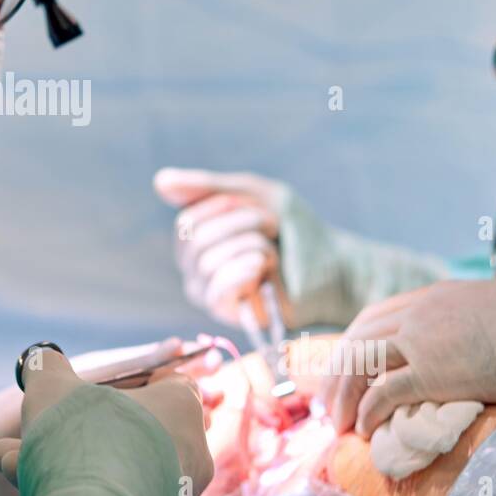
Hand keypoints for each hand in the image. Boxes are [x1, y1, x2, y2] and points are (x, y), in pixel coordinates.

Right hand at [0, 348, 213, 495]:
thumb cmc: (81, 437)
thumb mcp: (52, 388)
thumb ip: (48, 367)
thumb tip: (40, 359)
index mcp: (181, 408)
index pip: (171, 384)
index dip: (133, 382)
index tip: (99, 389)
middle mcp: (191, 453)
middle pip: (130, 429)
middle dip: (72, 430)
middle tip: (35, 431)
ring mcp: (177, 495)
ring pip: (115, 468)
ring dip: (66, 461)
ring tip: (13, 461)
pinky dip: (79, 490)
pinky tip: (34, 485)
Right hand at [153, 167, 290, 325]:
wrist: (337, 269)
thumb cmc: (298, 231)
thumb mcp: (255, 194)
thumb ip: (209, 187)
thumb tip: (159, 181)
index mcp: (198, 236)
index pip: (187, 220)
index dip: (226, 207)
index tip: (261, 207)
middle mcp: (195, 265)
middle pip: (194, 239)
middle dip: (241, 224)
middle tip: (272, 227)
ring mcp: (207, 291)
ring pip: (206, 262)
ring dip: (252, 247)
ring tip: (273, 253)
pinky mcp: (226, 314)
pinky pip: (215, 291)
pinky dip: (241, 273)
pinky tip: (262, 270)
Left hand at [324, 279, 495, 436]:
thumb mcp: (491, 302)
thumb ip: (467, 315)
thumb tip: (470, 325)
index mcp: (430, 297)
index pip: (373, 318)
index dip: (353, 346)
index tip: (346, 369)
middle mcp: (417, 314)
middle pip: (358, 340)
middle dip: (337, 374)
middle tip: (331, 402)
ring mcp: (422, 342)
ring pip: (360, 365)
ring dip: (343, 396)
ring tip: (339, 423)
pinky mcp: (433, 373)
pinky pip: (384, 393)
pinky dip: (367, 412)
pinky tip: (363, 428)